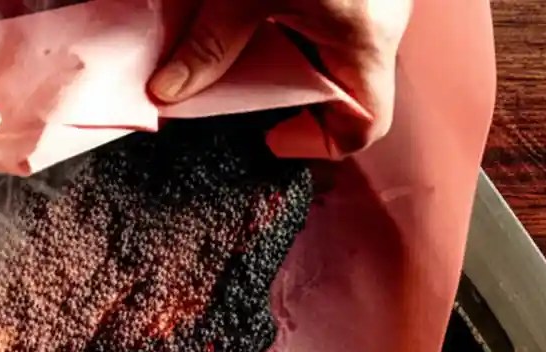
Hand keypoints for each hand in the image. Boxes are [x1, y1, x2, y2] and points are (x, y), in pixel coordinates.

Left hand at [148, 0, 411, 156]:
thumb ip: (208, 43)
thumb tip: (168, 90)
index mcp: (363, 41)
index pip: (361, 124)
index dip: (318, 143)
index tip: (272, 135)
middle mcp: (377, 25)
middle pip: (337, 86)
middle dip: (283, 90)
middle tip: (236, 83)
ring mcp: (371, 0)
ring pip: (326, 48)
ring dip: (279, 52)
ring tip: (235, 38)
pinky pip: (323, 15)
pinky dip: (283, 20)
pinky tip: (249, 7)